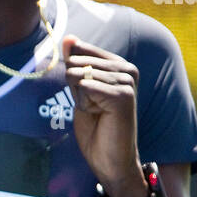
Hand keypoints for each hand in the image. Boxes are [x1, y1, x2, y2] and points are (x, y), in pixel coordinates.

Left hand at [62, 36, 146, 196]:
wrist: (108, 159)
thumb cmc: (95, 127)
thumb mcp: (79, 89)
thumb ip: (75, 63)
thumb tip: (68, 38)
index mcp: (119, 64)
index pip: (80, 50)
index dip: (71, 73)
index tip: (85, 94)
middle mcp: (127, 69)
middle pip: (76, 62)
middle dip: (73, 87)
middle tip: (92, 107)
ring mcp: (127, 81)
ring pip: (78, 74)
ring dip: (79, 97)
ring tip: (96, 111)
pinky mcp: (124, 95)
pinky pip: (86, 86)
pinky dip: (84, 103)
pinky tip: (99, 115)